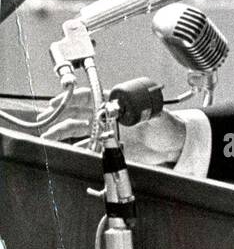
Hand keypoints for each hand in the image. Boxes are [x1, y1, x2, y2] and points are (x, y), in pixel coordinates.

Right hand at [46, 109, 186, 166]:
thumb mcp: (155, 114)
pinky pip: (88, 149)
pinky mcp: (109, 148)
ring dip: (63, 134)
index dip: (72, 98)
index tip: (58, 102)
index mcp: (116, 103)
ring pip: (78, 131)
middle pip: (78, 114)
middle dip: (60, 116)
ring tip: (49, 138)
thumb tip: (127, 111)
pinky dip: (76, 150)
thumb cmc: (166, 124)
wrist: (172, 144)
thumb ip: (141, 111)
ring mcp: (107, 132)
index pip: (90, 97)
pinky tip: (67, 152)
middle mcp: (108, 116)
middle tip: (46, 120)